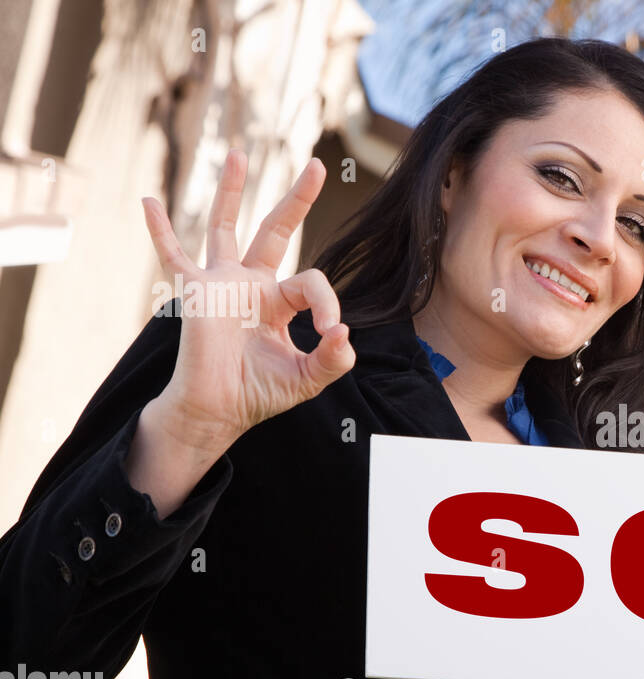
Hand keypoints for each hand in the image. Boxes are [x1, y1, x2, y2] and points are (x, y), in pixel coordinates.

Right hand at [140, 148, 353, 454]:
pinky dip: (160, 229)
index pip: (311, 281)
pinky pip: (173, 255)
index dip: (328, 303)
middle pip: (275, 231)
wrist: (218, 411)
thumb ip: (333, 360)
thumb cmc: (260, 393)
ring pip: (225, 227)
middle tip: (316, 165)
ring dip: (231, 191)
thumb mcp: (308, 379)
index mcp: (281, 301)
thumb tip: (345, 334)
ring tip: (238, 154)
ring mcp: (221, 284)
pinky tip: (148, 200)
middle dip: (296, 199)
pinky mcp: (193, 292)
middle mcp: (251, 284)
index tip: (332, 333)